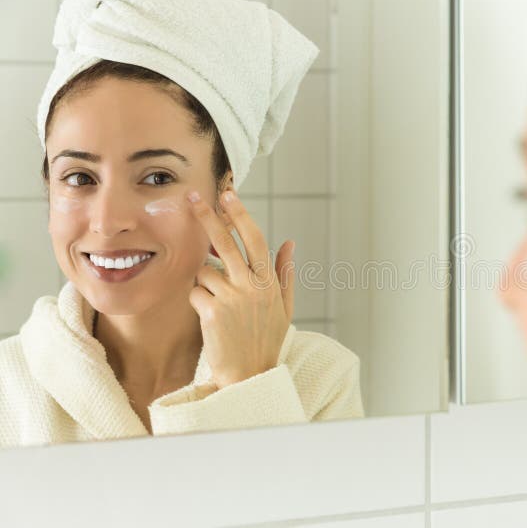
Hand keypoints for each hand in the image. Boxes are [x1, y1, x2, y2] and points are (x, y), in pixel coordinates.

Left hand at [186, 189, 295, 388]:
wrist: (249, 376)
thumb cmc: (266, 341)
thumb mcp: (283, 308)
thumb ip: (285, 273)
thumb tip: (290, 243)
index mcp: (270, 282)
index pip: (255, 239)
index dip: (240, 214)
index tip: (228, 195)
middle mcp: (252, 286)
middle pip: (225, 241)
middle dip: (207, 216)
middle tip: (192, 196)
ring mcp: (232, 298)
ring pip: (204, 271)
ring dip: (205, 282)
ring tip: (217, 305)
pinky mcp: (213, 311)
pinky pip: (195, 292)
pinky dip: (198, 301)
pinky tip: (210, 318)